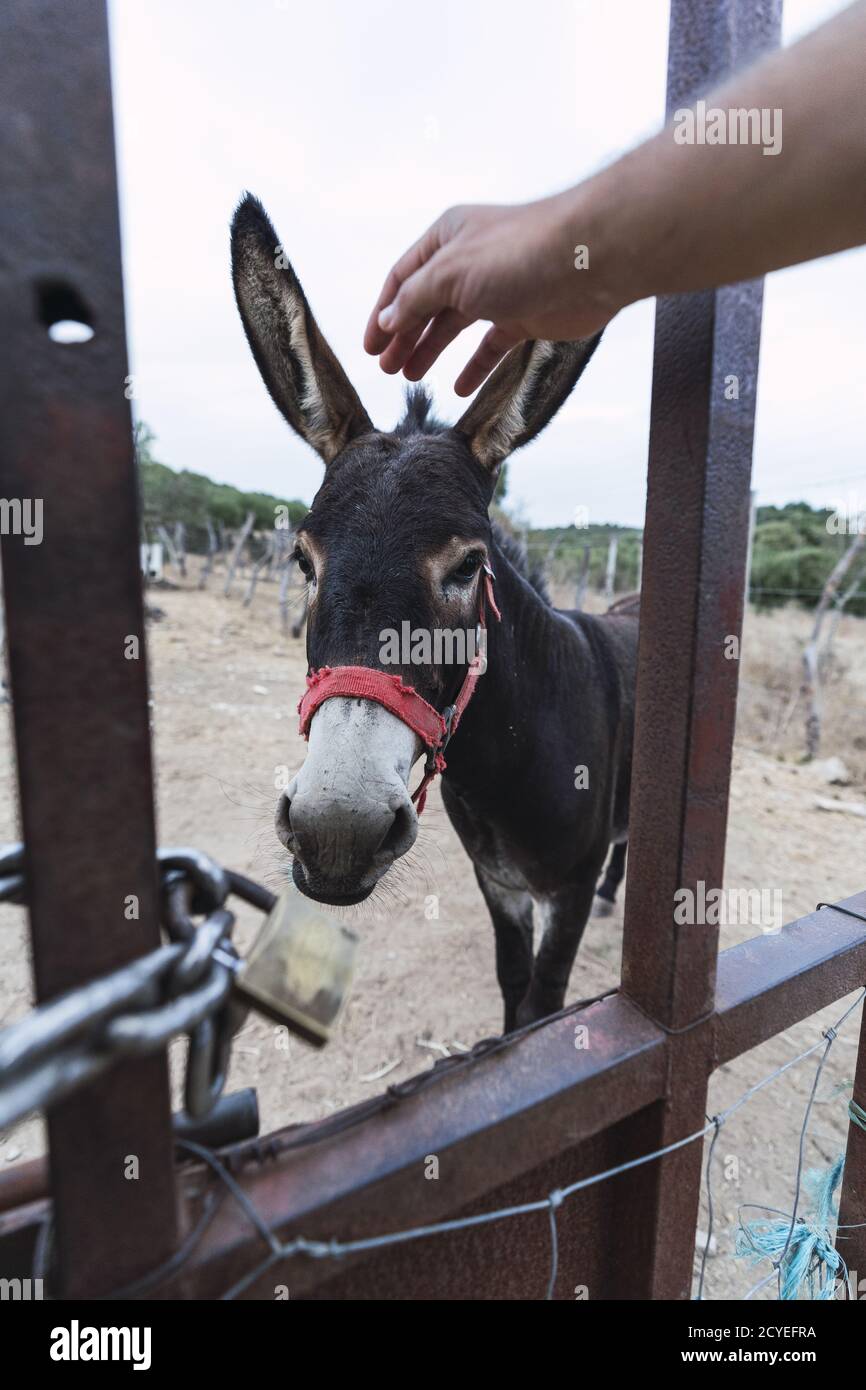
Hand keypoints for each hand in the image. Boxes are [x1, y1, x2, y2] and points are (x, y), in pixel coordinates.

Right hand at [363, 196, 619, 394]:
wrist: (587, 262)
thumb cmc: (516, 255)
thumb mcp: (450, 275)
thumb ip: (414, 301)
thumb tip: (387, 322)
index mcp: (446, 239)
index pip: (402, 279)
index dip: (382, 313)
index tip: (369, 348)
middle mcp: (469, 262)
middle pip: (425, 304)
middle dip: (404, 336)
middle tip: (385, 369)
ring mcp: (497, 290)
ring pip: (454, 326)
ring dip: (430, 350)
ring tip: (410, 377)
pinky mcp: (524, 316)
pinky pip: (491, 346)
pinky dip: (475, 366)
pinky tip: (459, 388)